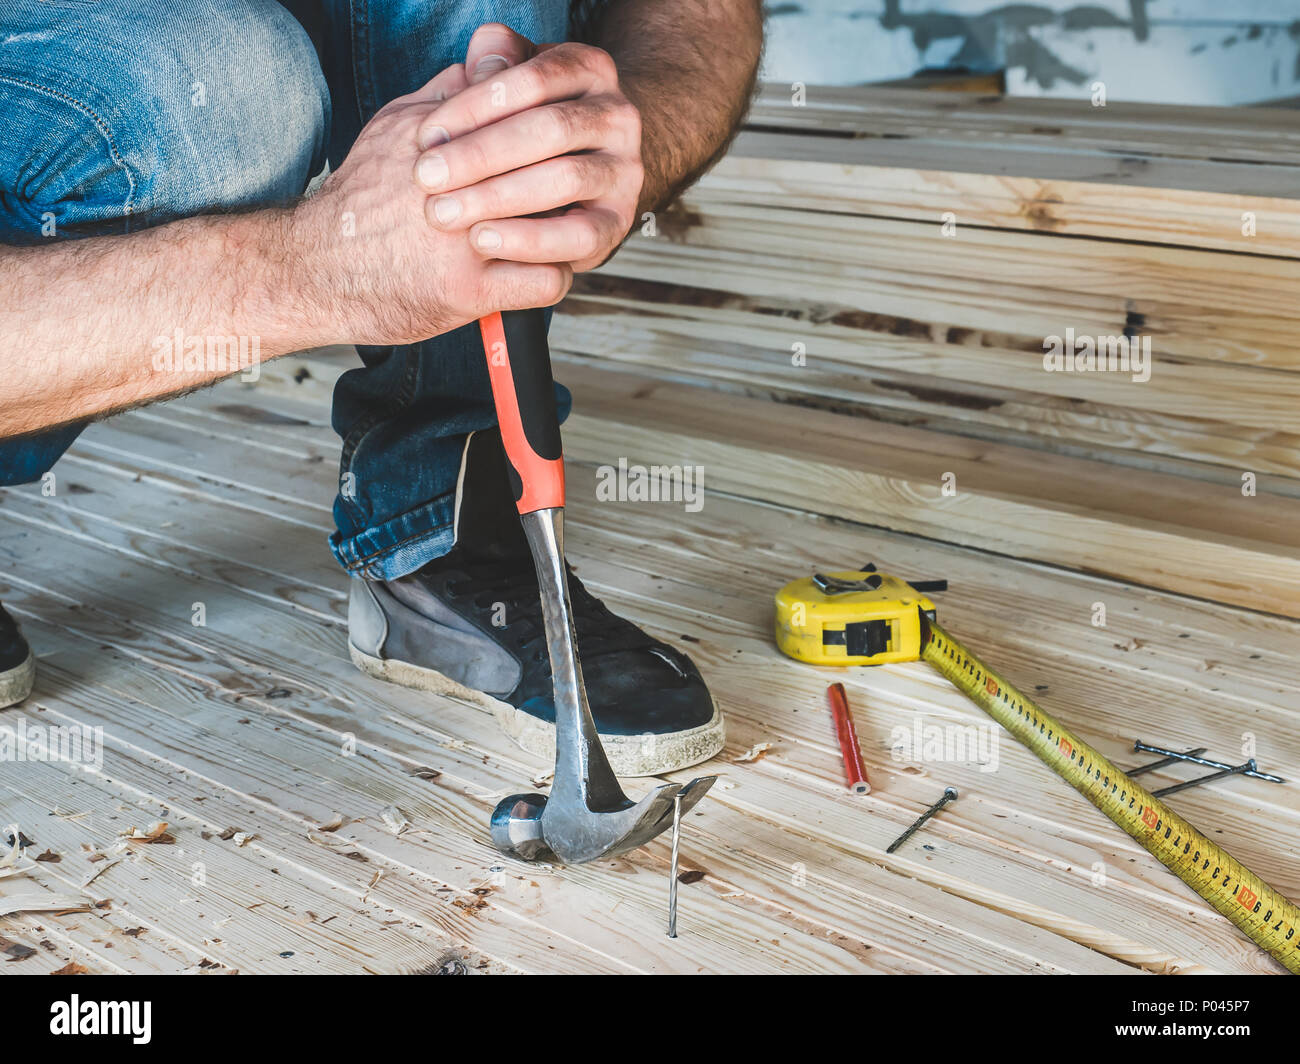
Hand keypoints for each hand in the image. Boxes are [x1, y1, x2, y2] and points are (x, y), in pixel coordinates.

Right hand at [288, 58, 571, 346]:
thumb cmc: (361, 200)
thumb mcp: (397, 127)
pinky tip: (542, 267)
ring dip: (567, 226)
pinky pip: (547, 281)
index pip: (527, 120)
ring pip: (556, 225)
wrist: (317, 266)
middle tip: (579, 186)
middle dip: (568, 176)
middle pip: (548, 170)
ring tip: (564, 226)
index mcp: (445, 141)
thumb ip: (450, 95)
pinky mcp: (470, 292)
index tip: (563, 145)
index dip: (554, 128)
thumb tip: (494, 61)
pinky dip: (555, 275)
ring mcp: (465, 243)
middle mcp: (456, 188)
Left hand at [412, 23, 645, 272]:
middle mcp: (617, 115)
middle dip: (479, 155)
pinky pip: (579, 235)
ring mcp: (625, 170)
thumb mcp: (510, 88)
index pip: (531, 80)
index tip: (423, 136)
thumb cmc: (527, 126)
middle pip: (548, 129)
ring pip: (565, 179)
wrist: (576, 180)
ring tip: (444, 213)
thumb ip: (495, 65)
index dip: (473, 107)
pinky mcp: (619, 222)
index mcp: (590, 70)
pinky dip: (528, 241)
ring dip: (497, 198)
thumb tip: (486, 56)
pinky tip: (483, 240)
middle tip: (425, 178)